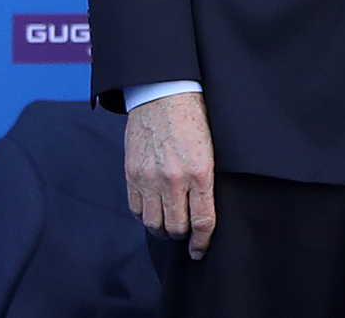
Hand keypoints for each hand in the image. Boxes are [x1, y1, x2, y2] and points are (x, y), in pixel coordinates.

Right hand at [125, 91, 216, 259]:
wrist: (163, 93)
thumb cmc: (194, 117)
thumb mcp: (213, 147)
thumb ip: (208, 178)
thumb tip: (207, 207)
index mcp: (200, 173)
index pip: (202, 222)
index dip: (202, 242)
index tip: (200, 251)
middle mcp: (174, 180)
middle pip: (176, 228)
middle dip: (183, 236)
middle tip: (186, 233)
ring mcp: (149, 179)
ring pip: (154, 224)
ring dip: (163, 229)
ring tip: (169, 224)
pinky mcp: (132, 175)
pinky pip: (136, 209)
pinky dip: (145, 215)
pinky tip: (153, 210)